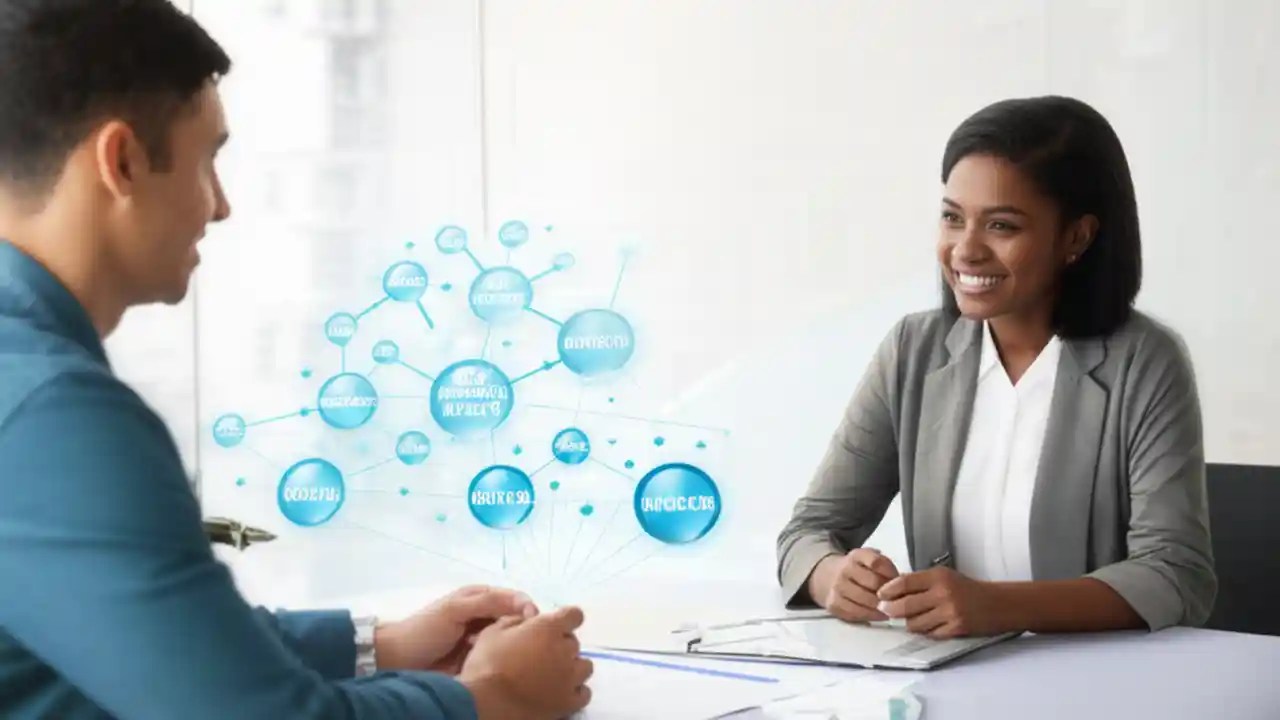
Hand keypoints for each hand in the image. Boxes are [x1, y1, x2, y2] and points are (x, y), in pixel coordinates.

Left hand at [374, 584, 538, 673]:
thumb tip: (525, 601)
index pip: (514, 598)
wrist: (398, 661)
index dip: (527, 607)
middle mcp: (485, 615)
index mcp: (480, 596)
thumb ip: (488, 602)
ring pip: (509, 638)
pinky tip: (499, 663)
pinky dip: (501, 658)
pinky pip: (499, 656)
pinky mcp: (480, 658)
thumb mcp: (455, 610)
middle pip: (514, 618)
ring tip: (506, 652)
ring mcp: (483, 638)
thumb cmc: (424, 630)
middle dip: (521, 628)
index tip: (535, 621)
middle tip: (523, 641)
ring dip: (510, 644)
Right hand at [460, 605, 592, 719]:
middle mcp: (565, 651)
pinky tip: (561, 692)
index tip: (555, 625)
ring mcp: (570, 678)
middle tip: (542, 654)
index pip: (574, 615)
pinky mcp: (568, 702)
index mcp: (548, 628)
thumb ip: (515, 621)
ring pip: (585, 667)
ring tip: (554, 674)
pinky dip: (575, 691)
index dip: (566, 619)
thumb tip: (528, 621)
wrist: (485, 703)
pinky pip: (584, 693)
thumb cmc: (486, 664)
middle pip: (574, 643)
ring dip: (572, 667)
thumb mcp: (493, 632)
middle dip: (561, 645)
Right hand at [808, 548, 899, 622]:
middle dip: (889, 593)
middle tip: (899, 600)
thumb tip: (901, 582)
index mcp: (857, 555)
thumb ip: (885, 566)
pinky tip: (878, 614)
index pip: (877, 562)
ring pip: (867, 601)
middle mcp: (844, 569)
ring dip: (882, 607)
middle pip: (874, 583)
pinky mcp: (833, 604)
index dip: (891, 574)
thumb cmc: (857, 570)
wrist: (828, 577)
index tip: (899, 582)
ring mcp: (837, 587)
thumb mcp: (869, 559)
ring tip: (891, 609)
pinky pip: (857, 613)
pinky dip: (871, 616)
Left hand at [876, 567, 1004, 638]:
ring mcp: (950, 613)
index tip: (880, 595)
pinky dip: (924, 631)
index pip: (904, 583)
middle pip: (905, 605)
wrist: (997, 604)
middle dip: (891, 610)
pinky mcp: (955, 629)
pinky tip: (927, 625)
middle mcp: (943, 594)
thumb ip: (919, 581)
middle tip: (886, 611)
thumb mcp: (944, 576)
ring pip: (914, 623)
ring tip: (910, 618)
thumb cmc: (967, 588)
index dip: (887, 591)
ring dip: (909, 622)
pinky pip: (929, 634)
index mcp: (938, 577)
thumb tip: (891, 587)